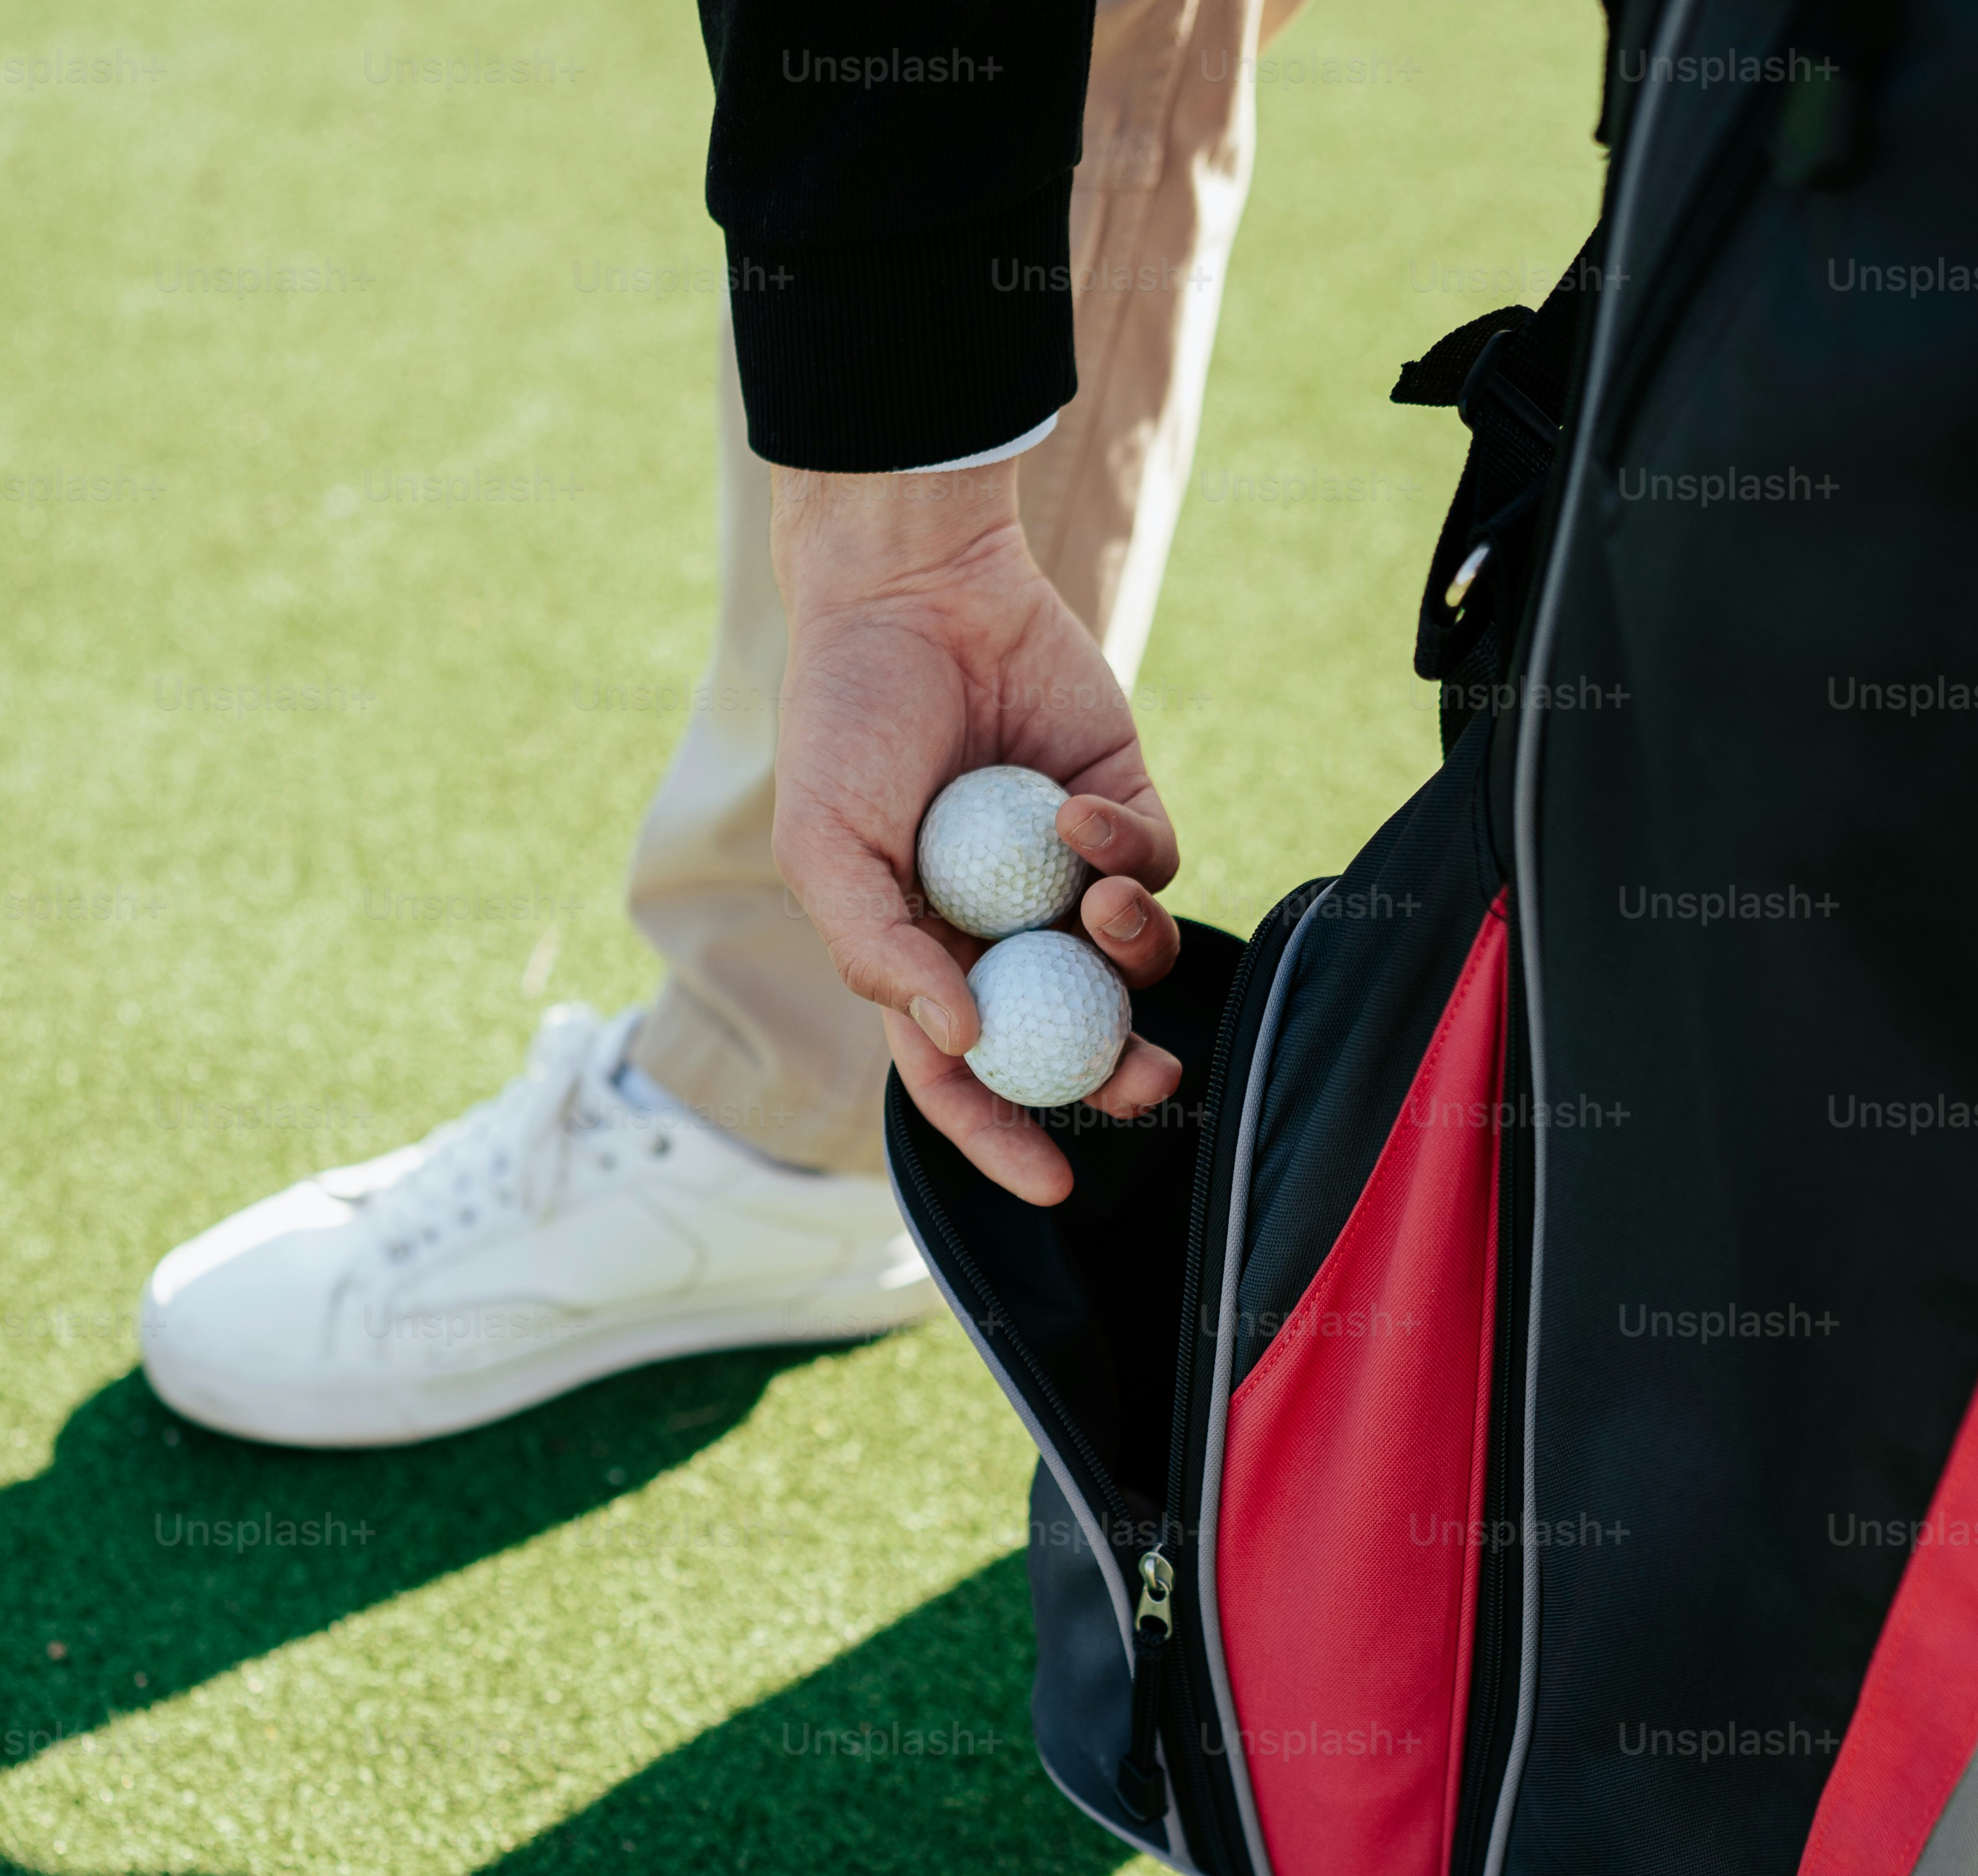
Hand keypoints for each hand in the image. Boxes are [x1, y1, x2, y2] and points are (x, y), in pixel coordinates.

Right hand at [770, 459, 1189, 1206]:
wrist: (911, 590)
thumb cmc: (844, 719)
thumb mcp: (824, 846)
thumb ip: (878, 952)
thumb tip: (961, 1038)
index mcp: (924, 953)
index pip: (966, 1073)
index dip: (1005, 1137)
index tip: (1056, 1183)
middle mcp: (1003, 923)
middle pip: (1073, 1032)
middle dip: (1116, 1070)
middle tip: (1146, 1081)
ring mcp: (1066, 870)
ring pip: (1131, 959)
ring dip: (1131, 955)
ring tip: (1099, 910)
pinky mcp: (1120, 805)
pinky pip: (1153, 866)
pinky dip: (1125, 855)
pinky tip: (1074, 809)